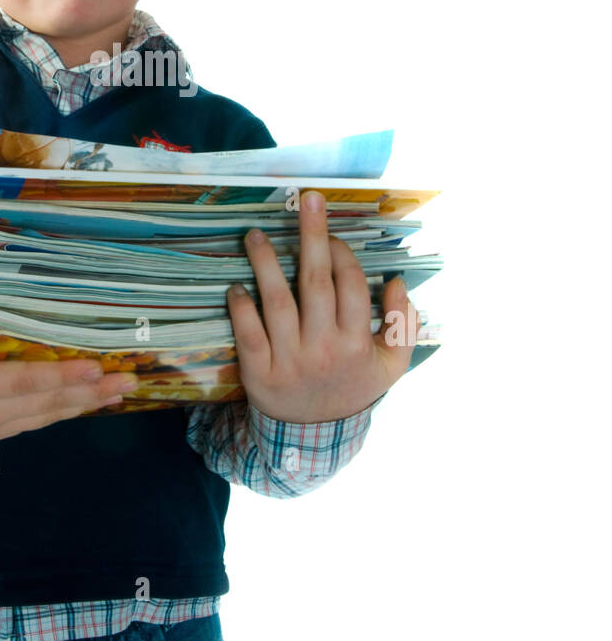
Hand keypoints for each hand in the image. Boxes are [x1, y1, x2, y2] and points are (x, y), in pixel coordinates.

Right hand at [0, 281, 137, 449]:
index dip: (59, 375)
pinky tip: (89, 402)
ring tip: (121, 391)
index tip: (93, 367)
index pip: (19, 382)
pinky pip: (36, 422)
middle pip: (45, 403)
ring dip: (85, 403)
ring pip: (46, 416)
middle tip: (128, 379)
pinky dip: (65, 411)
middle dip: (89, 390)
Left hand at [226, 189, 419, 423]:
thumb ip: (404, 325)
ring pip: (277, 302)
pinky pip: (247, 333)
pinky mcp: (258, 373)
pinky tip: (237, 286)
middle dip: (312, 237)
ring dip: (266, 264)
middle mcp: (324, 349)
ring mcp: (289, 361)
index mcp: (357, 343)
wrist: (313, 439)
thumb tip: (398, 283)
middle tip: (306, 200)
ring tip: (256, 235)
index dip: (341, 253)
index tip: (331, 234)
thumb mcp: (390, 366)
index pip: (351, 285)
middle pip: (316, 283)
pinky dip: (241, 307)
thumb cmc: (352, 388)